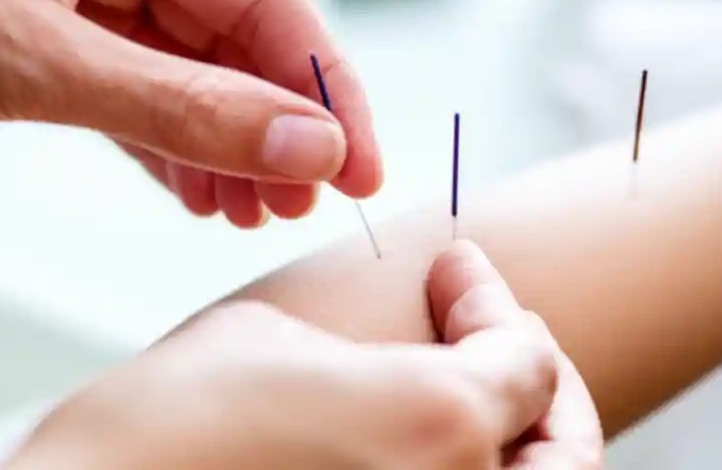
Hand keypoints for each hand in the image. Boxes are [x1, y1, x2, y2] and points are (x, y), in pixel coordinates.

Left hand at [0, 0, 380, 226]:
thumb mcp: (33, 60)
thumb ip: (181, 106)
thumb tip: (304, 140)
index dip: (323, 83)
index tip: (358, 161)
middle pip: (238, 39)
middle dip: (280, 121)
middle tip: (313, 197)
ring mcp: (79, 1)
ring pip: (194, 77)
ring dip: (233, 145)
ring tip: (258, 209)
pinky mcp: (45, 54)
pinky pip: (142, 104)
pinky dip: (176, 152)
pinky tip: (201, 194)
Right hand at [4, 241, 603, 468]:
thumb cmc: (157, 431)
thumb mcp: (273, 341)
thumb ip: (374, 345)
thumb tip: (419, 349)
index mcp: (441, 424)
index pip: (524, 359)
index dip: (495, 302)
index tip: (461, 270)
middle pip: (565, 453)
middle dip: (546, 388)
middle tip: (508, 338)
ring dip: (524, 448)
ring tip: (484, 394)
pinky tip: (430, 446)